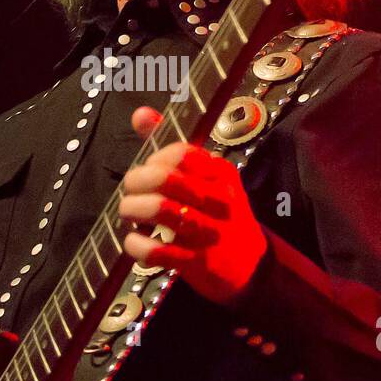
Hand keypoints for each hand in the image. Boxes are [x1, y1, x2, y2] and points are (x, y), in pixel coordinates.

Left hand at [117, 106, 267, 305]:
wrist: (251, 266)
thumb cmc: (220, 215)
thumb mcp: (206, 179)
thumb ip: (170, 147)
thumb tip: (140, 114)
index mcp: (220, 173)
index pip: (179, 153)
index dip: (154, 160)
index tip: (149, 171)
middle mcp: (218, 199)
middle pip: (165, 179)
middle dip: (136, 183)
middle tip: (131, 193)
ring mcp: (209, 231)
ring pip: (159, 210)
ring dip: (133, 210)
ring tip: (129, 215)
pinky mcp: (197, 261)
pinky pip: (157, 250)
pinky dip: (137, 246)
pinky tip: (136, 243)